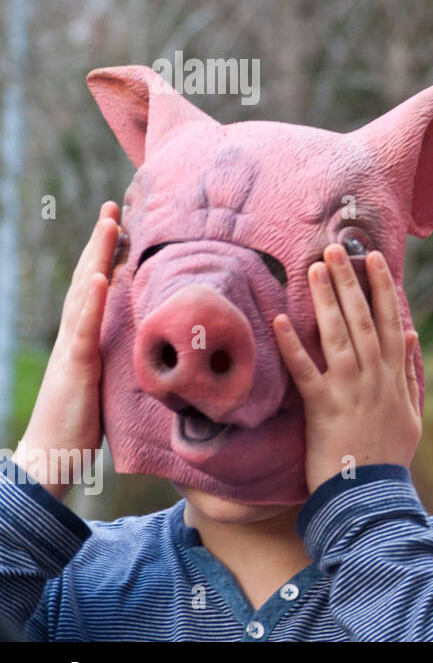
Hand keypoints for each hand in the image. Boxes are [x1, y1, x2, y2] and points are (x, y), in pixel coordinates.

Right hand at [14, 202, 118, 499]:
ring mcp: (73, 347)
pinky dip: (92, 301)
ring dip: (96, 257)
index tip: (122, 225)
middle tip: (114, 206)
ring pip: (85, 293)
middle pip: (90, 279)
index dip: (108, 256)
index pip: (99, 288)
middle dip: (102, 242)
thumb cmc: (82, 423)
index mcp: (87, 337)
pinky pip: (83, 328)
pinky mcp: (75, 365)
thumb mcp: (109, 382)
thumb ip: (123, 359)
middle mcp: (77, 334)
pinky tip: (99, 277)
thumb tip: (150, 347)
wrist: (53, 456)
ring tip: (109, 224)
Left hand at [273, 245, 421, 494]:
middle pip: (360, 318)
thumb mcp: (410, 412)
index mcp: (392, 374)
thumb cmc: (389, 456)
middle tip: (336, 248)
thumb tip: (408, 333)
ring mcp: (348, 389)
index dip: (381, 286)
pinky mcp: (322, 407)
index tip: (373, 258)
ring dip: (325, 298)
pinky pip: (305, 370)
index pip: (388, 319)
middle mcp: (372, 375)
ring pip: (336, 335)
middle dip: (349, 280)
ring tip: (314, 268)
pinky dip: (292, 345)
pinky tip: (280, 319)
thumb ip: (407, 372)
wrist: (371, 495)